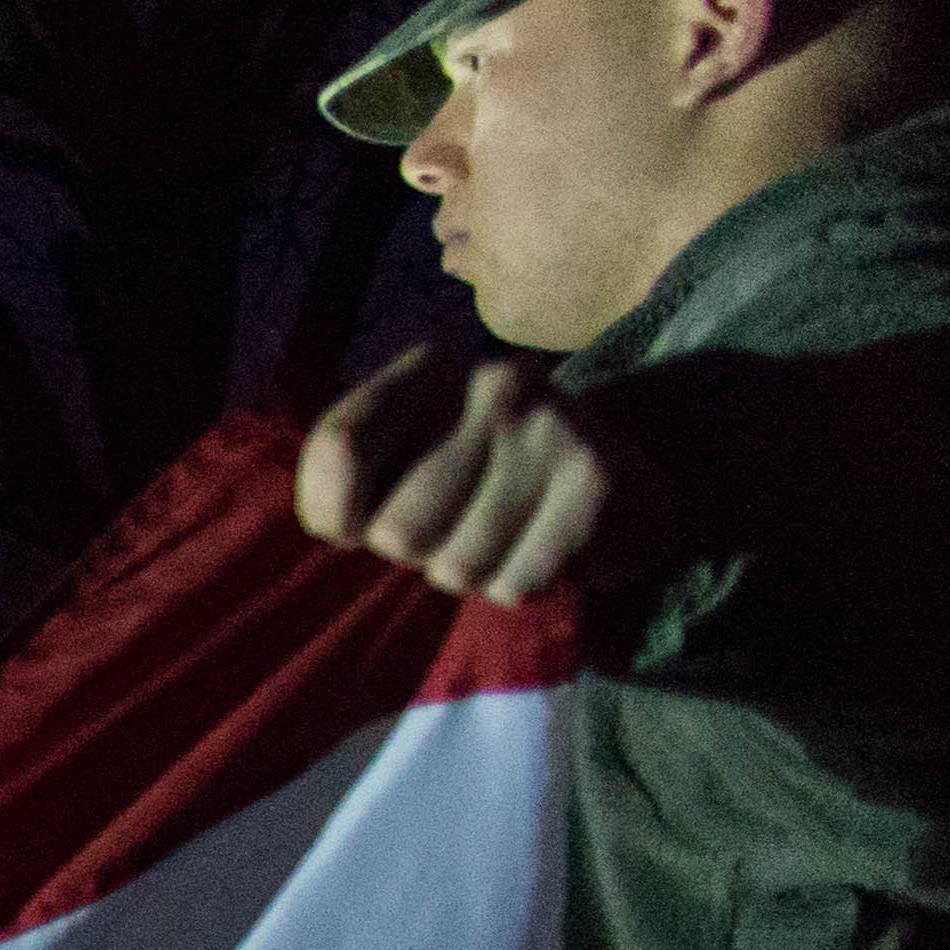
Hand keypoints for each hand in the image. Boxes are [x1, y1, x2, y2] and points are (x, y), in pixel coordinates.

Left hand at [298, 348, 638, 605]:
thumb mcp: (403, 444)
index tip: (354, 525)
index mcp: (432, 366)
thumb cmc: (475, 467)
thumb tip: (340, 521)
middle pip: (397, 533)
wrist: (616, 466)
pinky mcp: (598, 483)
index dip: (333, 512)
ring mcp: (552, 429)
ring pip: (457, 569)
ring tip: (502, 532)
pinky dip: (518, 583)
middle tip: (454, 522)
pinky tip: (541, 542)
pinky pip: (515, 583)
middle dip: (415, 552)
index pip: (340, 448)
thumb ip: (347, 466)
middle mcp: (496, 385)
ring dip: (469, 572)